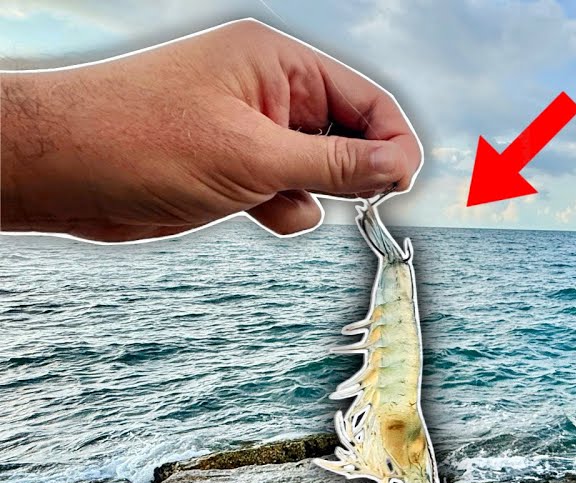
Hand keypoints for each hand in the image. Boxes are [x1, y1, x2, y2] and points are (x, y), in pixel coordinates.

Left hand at [0, 19, 421, 241]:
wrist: (54, 171)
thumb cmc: (140, 142)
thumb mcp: (253, 157)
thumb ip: (336, 165)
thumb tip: (402, 166)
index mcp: (276, 63)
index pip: (366, 100)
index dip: (394, 143)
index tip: (405, 186)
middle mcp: (268, 90)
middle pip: (349, 136)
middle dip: (351, 173)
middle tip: (356, 205)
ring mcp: (251, 130)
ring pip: (320, 173)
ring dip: (310, 197)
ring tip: (270, 199)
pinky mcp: (234, 167)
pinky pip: (287, 193)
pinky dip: (282, 209)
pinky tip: (250, 210)